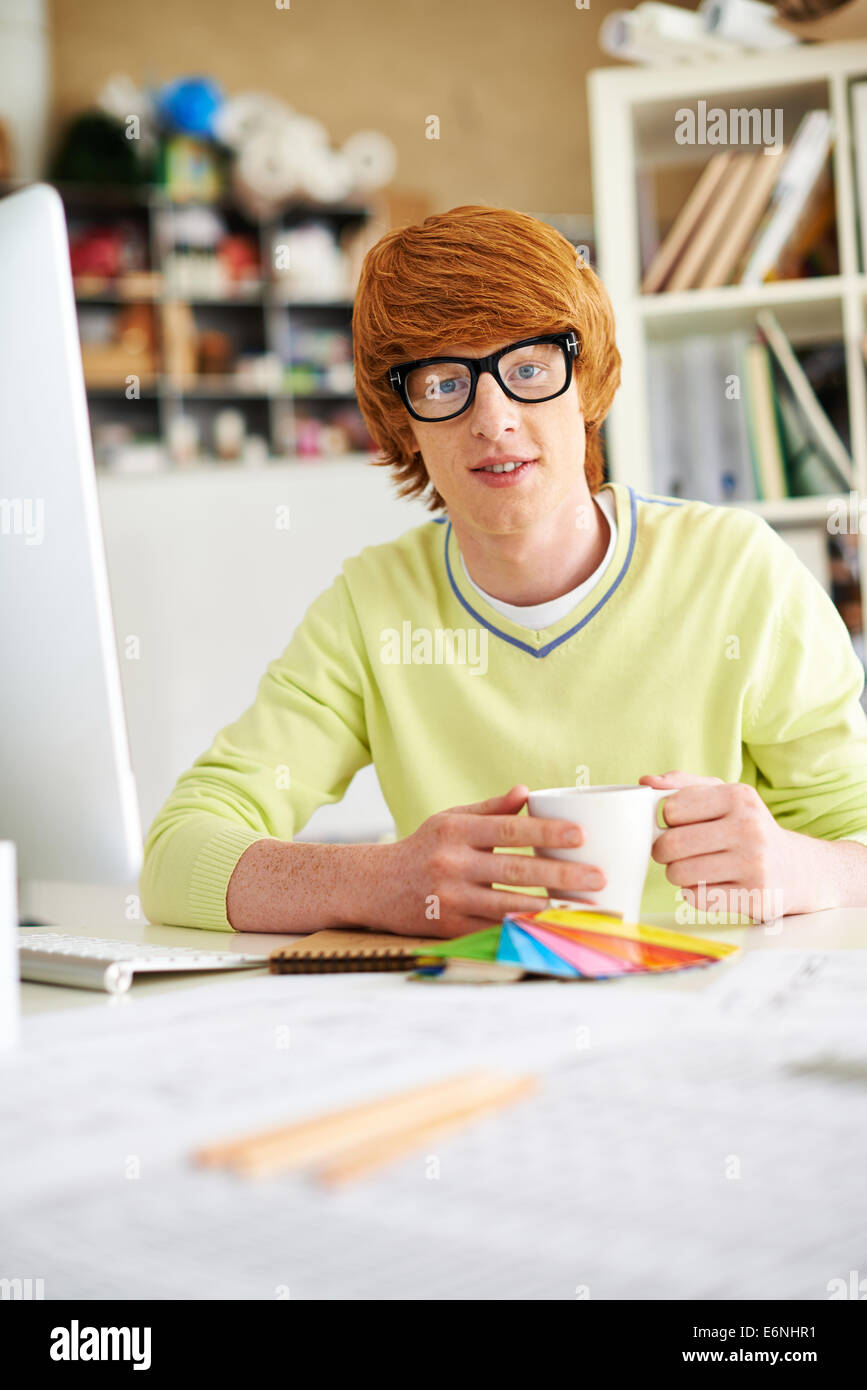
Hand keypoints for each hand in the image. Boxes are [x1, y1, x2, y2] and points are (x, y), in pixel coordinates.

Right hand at [377, 785, 606, 937]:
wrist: (374, 886)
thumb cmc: (423, 848)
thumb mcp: (449, 820)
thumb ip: (489, 809)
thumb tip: (526, 791)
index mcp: (456, 831)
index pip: (509, 829)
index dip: (546, 832)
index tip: (581, 835)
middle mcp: (452, 864)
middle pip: (516, 870)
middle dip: (562, 875)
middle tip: (598, 877)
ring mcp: (451, 899)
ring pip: (509, 905)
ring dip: (550, 907)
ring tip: (585, 907)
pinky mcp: (450, 928)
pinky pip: (494, 929)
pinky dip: (524, 929)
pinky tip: (552, 929)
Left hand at [639, 770, 795, 921]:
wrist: (797, 869)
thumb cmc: (748, 829)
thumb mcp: (724, 797)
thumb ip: (683, 785)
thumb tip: (645, 782)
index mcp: (738, 797)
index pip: (672, 808)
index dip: (667, 820)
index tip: (679, 825)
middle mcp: (749, 827)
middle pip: (671, 844)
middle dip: (664, 851)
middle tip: (674, 852)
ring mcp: (753, 863)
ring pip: (679, 873)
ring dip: (677, 874)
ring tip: (693, 868)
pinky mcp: (753, 895)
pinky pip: (696, 898)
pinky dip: (694, 894)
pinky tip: (711, 885)